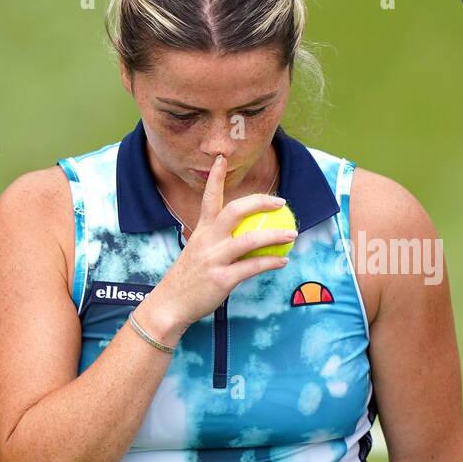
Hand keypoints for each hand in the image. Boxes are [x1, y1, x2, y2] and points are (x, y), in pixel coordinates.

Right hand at [141, 154, 296, 334]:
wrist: (170, 304)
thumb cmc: (188, 278)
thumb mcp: (198, 251)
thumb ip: (216, 240)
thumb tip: (241, 231)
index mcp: (201, 230)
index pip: (209, 197)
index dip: (216, 176)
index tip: (221, 158)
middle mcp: (207, 240)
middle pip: (236, 211)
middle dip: (260, 202)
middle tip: (280, 201)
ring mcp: (214, 258)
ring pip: (249, 240)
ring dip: (275, 235)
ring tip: (292, 233)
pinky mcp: (222, 278)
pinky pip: (252, 267)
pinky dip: (271, 262)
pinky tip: (283, 260)